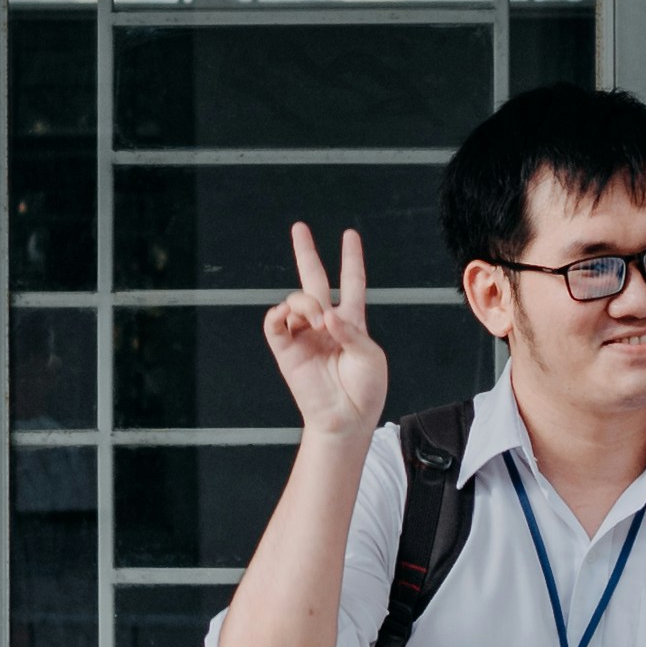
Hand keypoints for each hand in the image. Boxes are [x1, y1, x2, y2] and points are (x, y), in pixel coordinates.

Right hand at [261, 223, 390, 440]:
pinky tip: (292, 315)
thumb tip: (324, 315)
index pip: (351, 282)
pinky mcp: (286, 349)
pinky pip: (275, 323)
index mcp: (351, 321)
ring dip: (306, 301)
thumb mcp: (370, 356)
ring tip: (318, 319)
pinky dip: (281, 313)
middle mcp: (325, 323)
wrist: (346, 419)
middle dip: (306, 252)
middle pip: (314, 279)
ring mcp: (304, 334)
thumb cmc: (365, 389)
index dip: (351, 259)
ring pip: (296, 299)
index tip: (350, 235)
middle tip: (299, 227)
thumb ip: (350, 331)